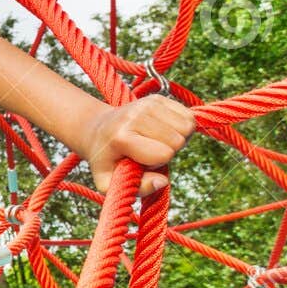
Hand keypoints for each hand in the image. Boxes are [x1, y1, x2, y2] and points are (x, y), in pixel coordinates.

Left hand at [79, 96, 195, 195]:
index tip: (140, 161)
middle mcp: (134, 116)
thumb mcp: (109, 183)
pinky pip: (189, 116)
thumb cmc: (105, 160)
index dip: (156, 164)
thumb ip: (137, 188)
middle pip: (177, 141)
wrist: (97, 130)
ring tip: (155, 141)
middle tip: (148, 151)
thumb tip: (162, 181)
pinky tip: (163, 131)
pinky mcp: (157, 98)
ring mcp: (146, 104)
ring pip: (187, 127)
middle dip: (168, 151)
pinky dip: (182, 127)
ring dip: (176, 139)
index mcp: (120, 137)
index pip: (163, 154)